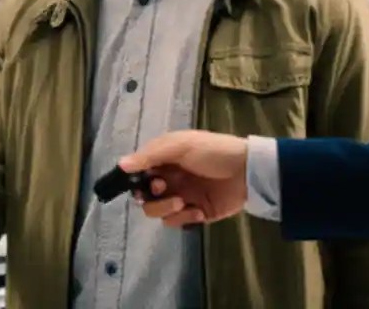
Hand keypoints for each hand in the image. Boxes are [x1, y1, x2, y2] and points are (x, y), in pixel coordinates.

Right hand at [118, 130, 249, 227]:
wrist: (247, 171)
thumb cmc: (212, 152)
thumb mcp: (180, 145)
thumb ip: (150, 155)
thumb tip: (121, 165)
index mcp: (163, 160)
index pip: (138, 174)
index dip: (136, 180)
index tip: (142, 180)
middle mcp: (168, 180)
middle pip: (143, 196)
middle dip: (151, 196)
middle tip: (163, 188)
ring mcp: (181, 198)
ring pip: (157, 212)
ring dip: (166, 209)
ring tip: (183, 202)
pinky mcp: (194, 214)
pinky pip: (176, 223)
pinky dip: (184, 219)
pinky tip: (198, 211)